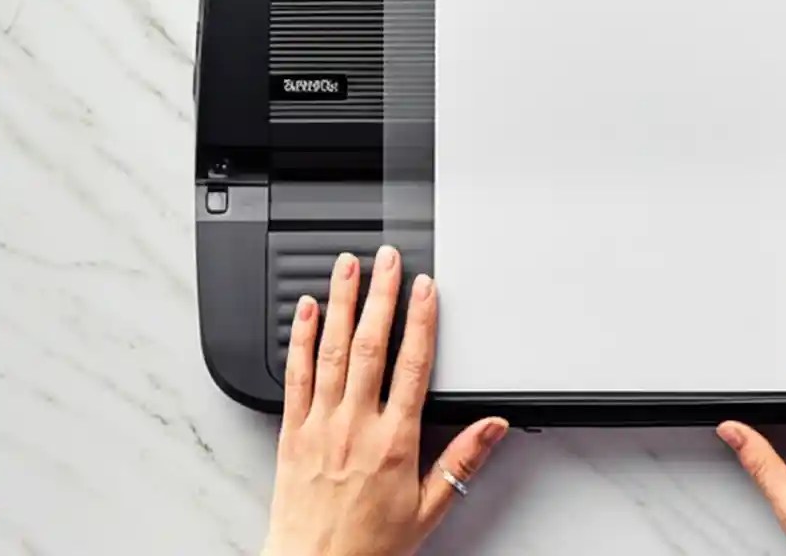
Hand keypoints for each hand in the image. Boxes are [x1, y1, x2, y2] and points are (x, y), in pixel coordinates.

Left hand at [262, 246, 508, 555]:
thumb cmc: (369, 544)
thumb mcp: (429, 508)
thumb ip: (462, 461)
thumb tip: (493, 426)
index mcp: (394, 441)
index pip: (412, 365)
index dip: (421, 320)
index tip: (426, 288)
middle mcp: (355, 425)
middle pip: (371, 345)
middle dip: (382, 295)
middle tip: (388, 259)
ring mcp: (320, 425)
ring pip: (332, 351)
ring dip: (341, 303)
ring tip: (347, 267)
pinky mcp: (291, 433)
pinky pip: (296, 376)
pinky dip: (301, 339)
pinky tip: (306, 310)